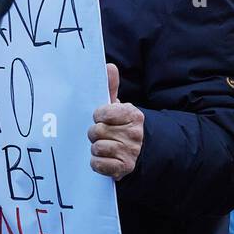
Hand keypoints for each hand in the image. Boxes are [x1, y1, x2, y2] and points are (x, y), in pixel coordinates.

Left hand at [88, 63, 143, 179]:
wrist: (138, 151)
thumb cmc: (121, 126)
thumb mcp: (117, 107)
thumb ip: (111, 87)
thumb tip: (109, 66)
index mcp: (133, 114)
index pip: (102, 113)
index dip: (98, 116)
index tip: (102, 119)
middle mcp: (135, 133)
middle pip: (97, 131)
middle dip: (95, 134)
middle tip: (102, 135)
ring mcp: (131, 151)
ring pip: (97, 147)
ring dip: (96, 149)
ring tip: (104, 146)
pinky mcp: (125, 167)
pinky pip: (99, 164)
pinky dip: (98, 163)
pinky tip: (104, 159)